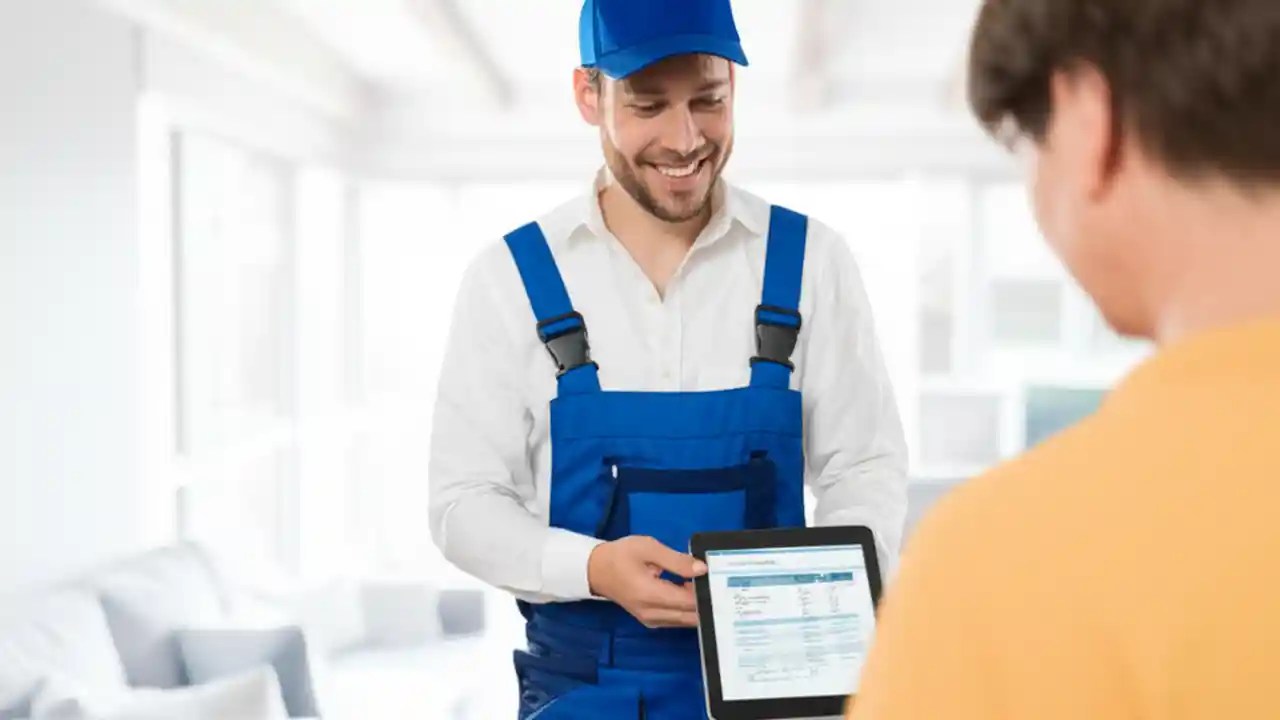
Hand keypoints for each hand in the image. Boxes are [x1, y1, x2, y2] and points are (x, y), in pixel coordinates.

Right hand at [587, 536, 707, 627]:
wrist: (597, 570)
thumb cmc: (621, 555)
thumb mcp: (648, 548)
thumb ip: (677, 560)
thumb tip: (702, 570)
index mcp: (650, 594)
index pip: (688, 601)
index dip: (705, 591)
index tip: (716, 578)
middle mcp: (651, 613)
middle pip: (690, 616)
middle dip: (705, 601)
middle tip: (715, 582)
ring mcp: (651, 620)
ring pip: (685, 621)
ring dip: (696, 606)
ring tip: (702, 584)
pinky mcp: (651, 621)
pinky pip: (677, 620)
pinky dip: (687, 610)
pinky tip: (689, 591)